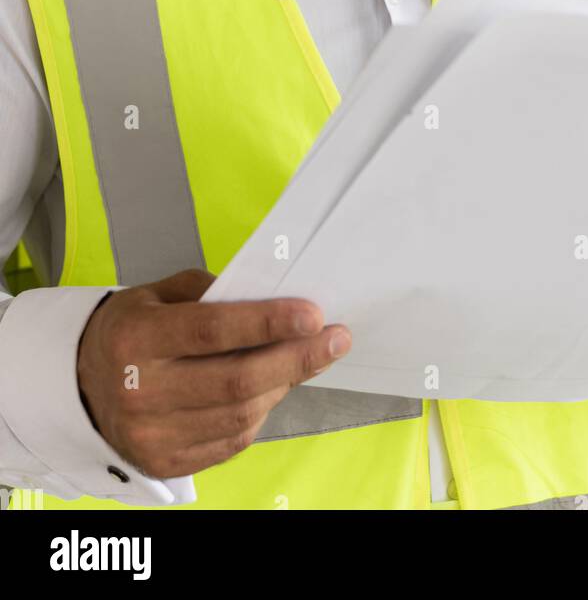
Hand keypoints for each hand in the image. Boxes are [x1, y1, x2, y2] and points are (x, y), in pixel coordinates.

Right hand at [76, 268, 350, 478]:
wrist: (84, 383)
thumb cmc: (134, 329)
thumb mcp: (161, 294)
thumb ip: (214, 293)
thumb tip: (279, 301)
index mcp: (136, 338)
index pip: (211, 330)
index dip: (267, 323)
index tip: (313, 314)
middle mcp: (140, 391)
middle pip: (235, 380)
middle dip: (296, 358)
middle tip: (337, 338)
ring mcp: (151, 434)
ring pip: (240, 414)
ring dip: (286, 384)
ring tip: (311, 358)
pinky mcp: (165, 462)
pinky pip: (232, 440)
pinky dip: (262, 413)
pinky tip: (275, 388)